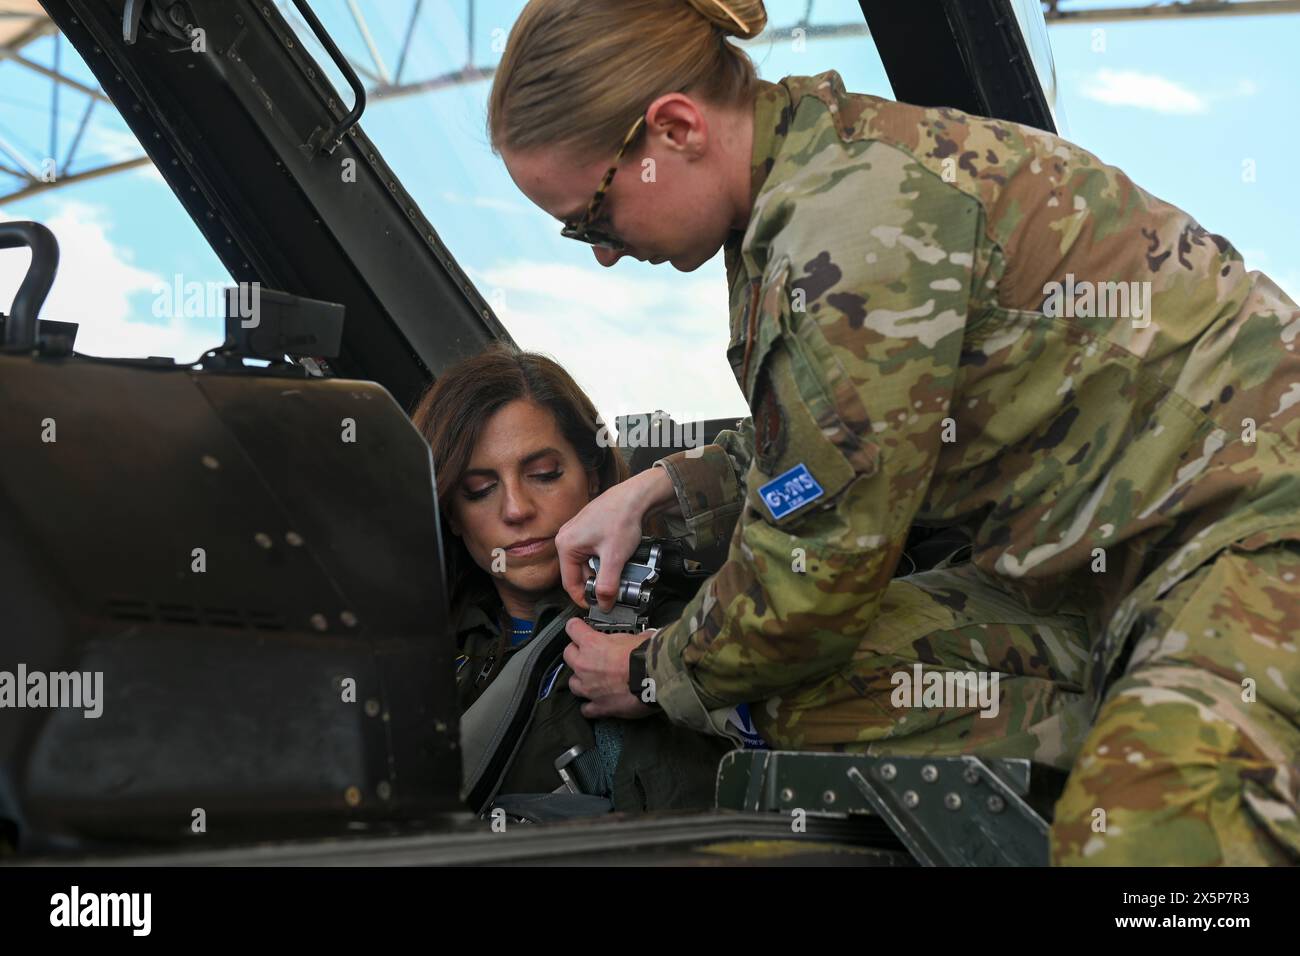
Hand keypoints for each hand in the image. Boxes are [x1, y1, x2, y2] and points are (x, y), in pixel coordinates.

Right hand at [556, 466, 676, 609]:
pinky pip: (589, 553)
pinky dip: (601, 560)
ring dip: (600, 571)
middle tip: (612, 589)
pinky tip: (614, 558)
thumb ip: (608, 585)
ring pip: (585, 564)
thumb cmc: (621, 518)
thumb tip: (604, 605)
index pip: (570, 583)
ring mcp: (574, 532)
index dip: (585, 598)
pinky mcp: (585, 530)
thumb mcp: (614, 558)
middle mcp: (565, 538)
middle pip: (577, 573)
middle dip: (595, 583)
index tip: (599, 606)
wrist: (634, 497)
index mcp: (565, 545)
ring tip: (616, 570)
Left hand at [564, 619, 657, 718]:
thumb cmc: (647, 657)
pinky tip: (596, 701)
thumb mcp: (637, 636)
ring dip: (581, 680)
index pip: (572, 628)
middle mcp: (585, 665)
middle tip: (589, 654)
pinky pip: (586, 708)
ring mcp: (589, 688)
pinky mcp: (598, 706)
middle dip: (577, 653)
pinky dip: (590, 705)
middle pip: (568, 655)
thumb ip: (630, 637)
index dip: (577, 627)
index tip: (579, 629)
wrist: (655, 680)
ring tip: (592, 679)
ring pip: (572, 683)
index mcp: (592, 644)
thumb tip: (640, 636)